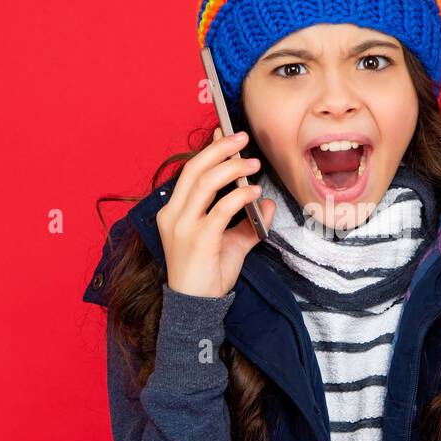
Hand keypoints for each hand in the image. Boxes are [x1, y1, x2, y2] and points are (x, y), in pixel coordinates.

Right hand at [156, 126, 275, 297]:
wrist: (196, 306)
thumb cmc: (208, 274)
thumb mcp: (232, 243)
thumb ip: (248, 223)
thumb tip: (267, 205)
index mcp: (173, 211)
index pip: (189, 172)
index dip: (209, 150)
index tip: (227, 134)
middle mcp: (173, 215)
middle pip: (194, 169)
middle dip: (220, 149)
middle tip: (243, 139)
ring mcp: (183, 226)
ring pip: (205, 183)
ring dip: (232, 168)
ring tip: (254, 164)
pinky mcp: (198, 239)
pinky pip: (221, 208)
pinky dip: (240, 196)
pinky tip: (254, 192)